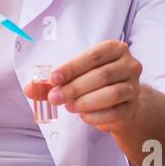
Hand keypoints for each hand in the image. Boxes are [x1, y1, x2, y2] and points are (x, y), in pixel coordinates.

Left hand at [24, 39, 143, 134]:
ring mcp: (134, 87)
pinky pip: (114, 112)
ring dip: (85, 101)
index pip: (93, 56)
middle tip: (54, 98)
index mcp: (115, 49)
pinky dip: (95, 116)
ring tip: (69, 106)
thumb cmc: (96, 83)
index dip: (72, 68)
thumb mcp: (77, 76)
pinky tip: (83, 116)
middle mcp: (129, 65)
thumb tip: (30, 88)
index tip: (53, 79)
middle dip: (74, 88)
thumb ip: (54, 82)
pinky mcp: (133, 108)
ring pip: (111, 93)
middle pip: (101, 76)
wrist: (123, 103)